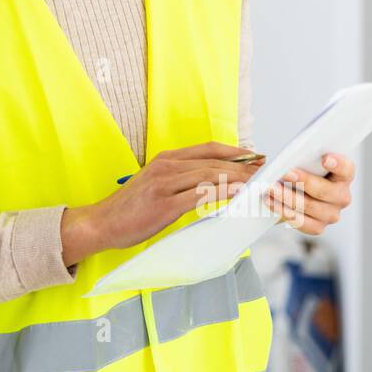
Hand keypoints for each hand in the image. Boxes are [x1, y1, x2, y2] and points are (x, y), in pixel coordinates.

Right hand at [61, 142, 265, 265]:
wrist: (101, 222)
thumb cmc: (130, 209)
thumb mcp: (156, 186)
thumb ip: (181, 181)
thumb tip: (213, 186)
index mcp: (166, 159)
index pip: (209, 149)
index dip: (237, 151)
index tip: (258, 157)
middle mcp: (167, 165)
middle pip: (215, 160)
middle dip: (245, 166)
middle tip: (269, 172)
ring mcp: (164, 183)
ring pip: (211, 175)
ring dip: (239, 179)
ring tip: (261, 185)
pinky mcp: (164, 203)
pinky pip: (200, 195)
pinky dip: (222, 194)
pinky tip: (237, 197)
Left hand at [264, 152, 355, 234]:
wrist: (288, 190)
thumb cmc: (298, 170)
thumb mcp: (301, 159)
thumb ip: (299, 156)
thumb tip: (283, 158)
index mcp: (342, 176)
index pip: (346, 169)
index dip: (338, 164)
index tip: (325, 159)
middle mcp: (341, 196)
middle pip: (326, 191)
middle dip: (304, 181)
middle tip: (286, 173)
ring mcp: (331, 214)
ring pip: (311, 207)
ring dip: (288, 197)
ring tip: (271, 188)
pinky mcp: (318, 227)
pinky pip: (302, 222)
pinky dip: (284, 211)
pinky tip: (271, 202)